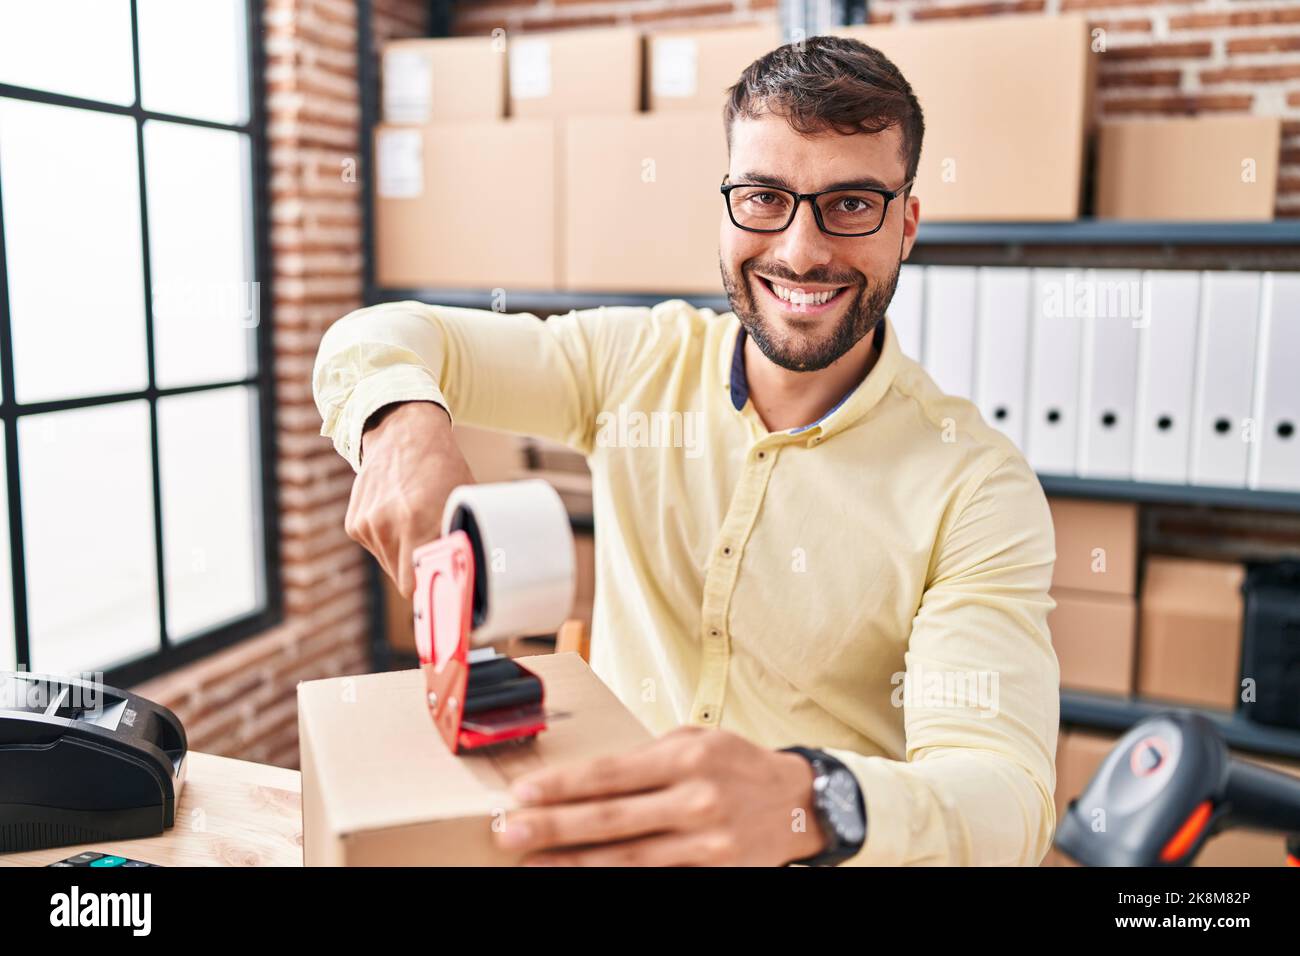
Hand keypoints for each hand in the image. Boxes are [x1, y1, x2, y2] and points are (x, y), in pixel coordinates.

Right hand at [344, 401, 474, 596]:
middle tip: (438, 554)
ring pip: (391, 566)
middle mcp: (386, 525)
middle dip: (422, 574)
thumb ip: (461, 538)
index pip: (417, 585)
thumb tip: (474, 577)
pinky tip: (400, 517)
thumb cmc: (442, 467)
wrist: (402, 433)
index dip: (433, 591)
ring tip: (417, 525)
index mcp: (417, 520)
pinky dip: (390, 542)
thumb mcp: (461, 500)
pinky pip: (377, 550)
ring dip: (405, 557)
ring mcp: (366, 525)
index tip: (446, 596)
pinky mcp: (353, 524)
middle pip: (404, 582)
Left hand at [493, 726, 827, 865]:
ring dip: (573, 863)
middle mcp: (697, 801)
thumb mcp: (695, 741)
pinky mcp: (716, 875)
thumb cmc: (737, 765)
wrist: (800, 803)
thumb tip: (582, 777)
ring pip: (628, 860)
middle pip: (612, 820)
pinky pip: (656, 880)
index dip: (563, 785)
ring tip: (532, 864)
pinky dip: (618, 880)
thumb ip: (644, 758)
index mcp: (688, 758)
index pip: (612, 774)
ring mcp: (708, 845)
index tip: (522, 793)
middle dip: (554, 828)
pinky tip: (582, 877)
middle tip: (508, 832)